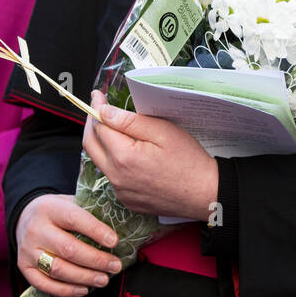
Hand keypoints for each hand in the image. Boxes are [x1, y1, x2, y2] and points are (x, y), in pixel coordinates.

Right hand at [15, 193, 120, 296]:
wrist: (25, 217)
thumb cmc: (58, 212)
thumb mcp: (70, 203)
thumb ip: (89, 213)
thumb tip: (121, 228)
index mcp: (49, 208)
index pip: (74, 219)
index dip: (96, 231)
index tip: (115, 242)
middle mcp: (35, 229)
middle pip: (68, 249)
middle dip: (96, 260)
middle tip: (115, 266)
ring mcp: (27, 250)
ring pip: (58, 269)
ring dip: (84, 277)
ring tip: (104, 279)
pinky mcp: (24, 267)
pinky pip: (45, 284)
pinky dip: (66, 290)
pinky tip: (84, 289)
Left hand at [83, 90, 218, 220]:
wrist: (205, 193)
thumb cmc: (189, 162)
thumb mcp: (162, 132)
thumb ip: (130, 121)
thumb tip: (104, 112)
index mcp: (124, 157)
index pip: (99, 127)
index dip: (96, 108)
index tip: (98, 96)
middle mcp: (117, 177)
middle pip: (91, 145)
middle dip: (91, 124)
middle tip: (97, 109)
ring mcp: (121, 192)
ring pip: (100, 162)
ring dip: (102, 143)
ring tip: (112, 128)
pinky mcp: (127, 200)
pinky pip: (112, 177)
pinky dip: (113, 162)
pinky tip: (127, 153)